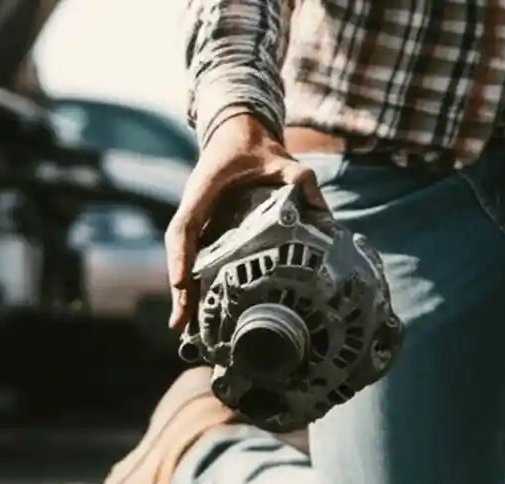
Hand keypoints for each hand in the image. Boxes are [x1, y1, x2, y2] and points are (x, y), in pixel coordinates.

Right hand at [165, 113, 326, 330]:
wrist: (241, 134)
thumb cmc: (259, 149)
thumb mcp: (285, 161)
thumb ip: (303, 181)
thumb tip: (324, 214)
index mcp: (204, 191)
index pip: (185, 227)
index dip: (181, 257)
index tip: (182, 284)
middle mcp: (196, 208)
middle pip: (180, 254)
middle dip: (180, 289)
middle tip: (180, 325)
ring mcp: (199, 219)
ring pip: (186, 259)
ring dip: (185, 292)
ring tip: (186, 328)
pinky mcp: (208, 227)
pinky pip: (198, 257)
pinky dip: (198, 282)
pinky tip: (202, 310)